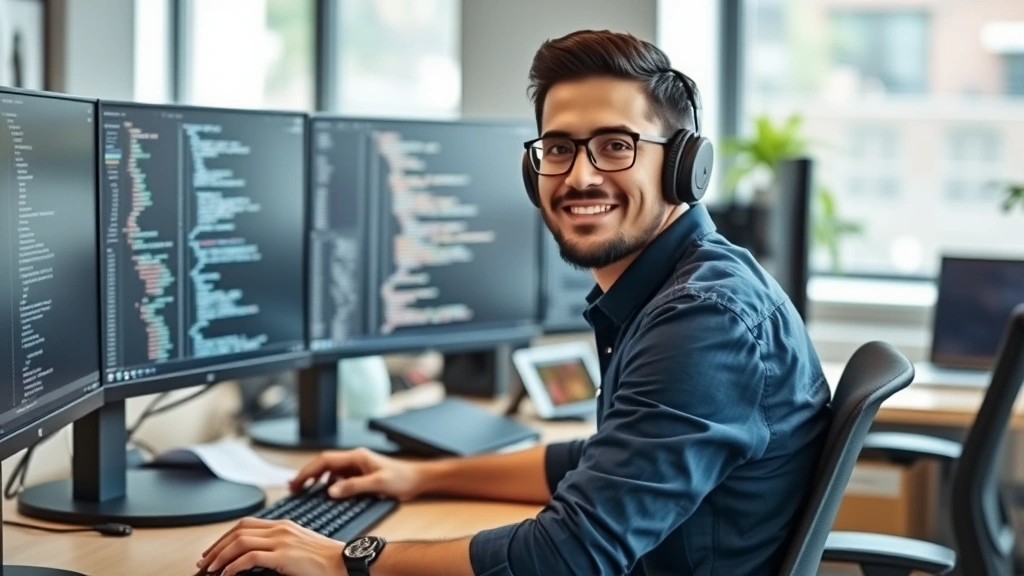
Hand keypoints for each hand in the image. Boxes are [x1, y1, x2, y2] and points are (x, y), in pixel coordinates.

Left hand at [197, 518, 345, 575]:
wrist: (346, 563)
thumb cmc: (328, 560)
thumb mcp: (300, 548)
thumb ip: (280, 548)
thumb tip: (260, 559)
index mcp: (284, 525)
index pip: (246, 525)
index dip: (226, 537)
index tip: (215, 551)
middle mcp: (280, 529)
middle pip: (238, 530)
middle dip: (217, 546)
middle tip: (206, 562)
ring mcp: (281, 540)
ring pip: (239, 542)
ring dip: (220, 556)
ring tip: (211, 569)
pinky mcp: (283, 555)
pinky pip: (249, 558)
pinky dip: (233, 566)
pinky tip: (227, 575)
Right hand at [290, 448, 422, 500]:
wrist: (418, 479)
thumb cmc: (402, 479)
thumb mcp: (378, 484)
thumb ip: (354, 487)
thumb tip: (331, 491)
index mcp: (356, 456)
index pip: (325, 460)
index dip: (308, 471)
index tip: (296, 482)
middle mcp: (354, 459)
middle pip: (324, 464)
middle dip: (307, 474)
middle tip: (293, 488)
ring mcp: (357, 466)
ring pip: (330, 471)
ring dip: (316, 479)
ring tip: (303, 490)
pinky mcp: (360, 474)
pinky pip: (339, 477)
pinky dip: (328, 484)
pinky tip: (325, 492)